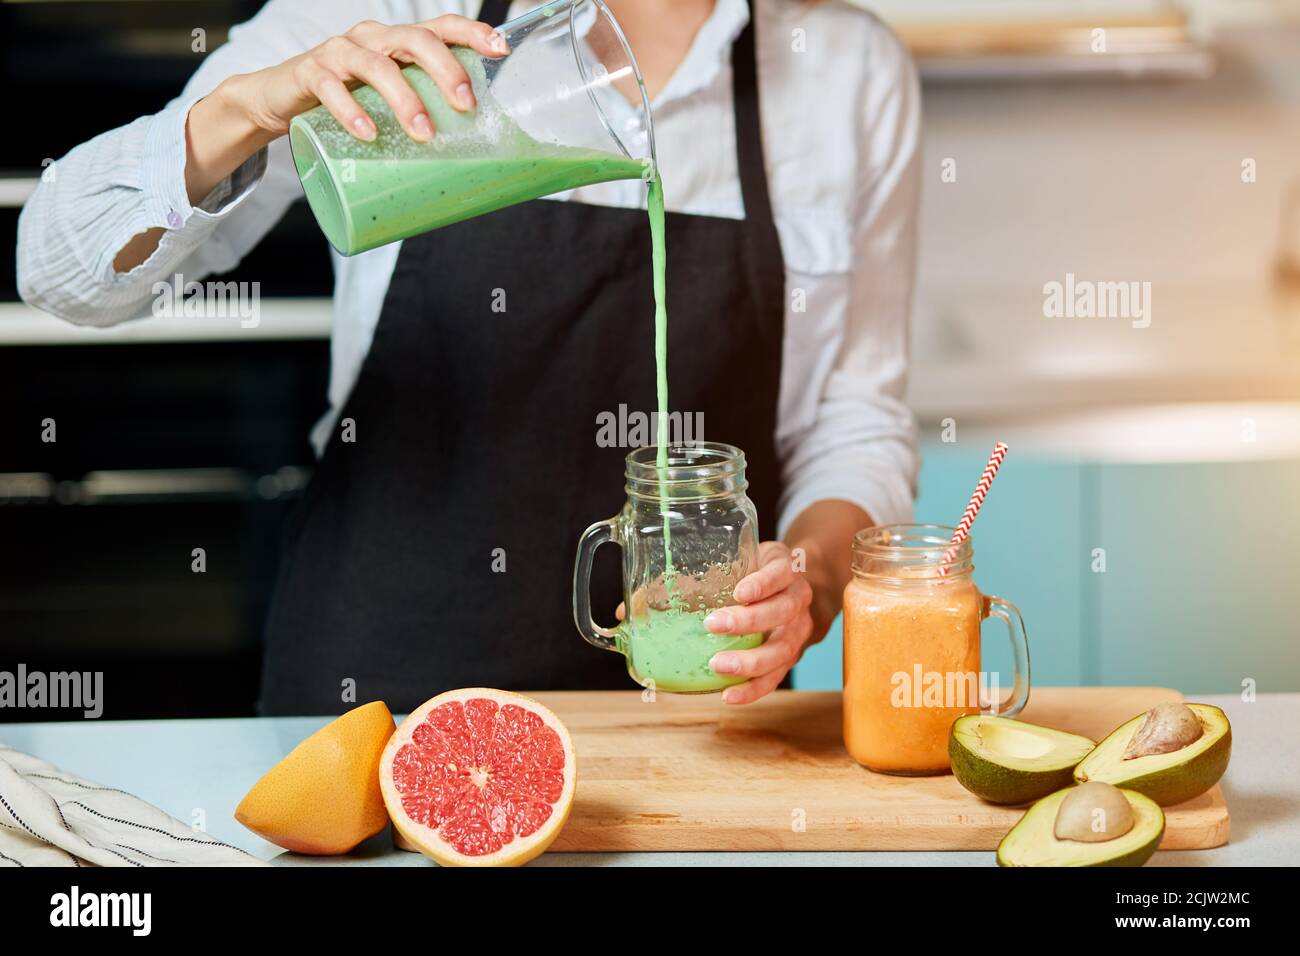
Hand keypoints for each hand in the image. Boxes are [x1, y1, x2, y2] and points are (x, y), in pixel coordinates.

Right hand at [225, 17, 508, 142]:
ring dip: (405, 100)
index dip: (471, 32)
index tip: (500, 48)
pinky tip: (368, 134)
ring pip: (377, 66)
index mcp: (398, 43)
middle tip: (466, 105)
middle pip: (415, 39)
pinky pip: (331, 88)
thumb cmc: (350, 102)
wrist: (282, 99)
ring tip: (423, 133)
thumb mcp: (389, 103)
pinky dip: (351, 112)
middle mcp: (373, 39)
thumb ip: (423, 114)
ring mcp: (341, 52)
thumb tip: (472, 159)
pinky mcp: (311, 73)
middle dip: (446, 69)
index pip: (440, 27)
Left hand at [704, 541, 813, 704]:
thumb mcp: (740, 562)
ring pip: (783, 649)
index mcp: (786, 571)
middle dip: (749, 622)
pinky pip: (776, 676)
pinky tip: (729, 696)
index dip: (763, 584)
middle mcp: (799, 600)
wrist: (792, 594)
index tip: (740, 593)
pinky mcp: (791, 658)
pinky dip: (753, 688)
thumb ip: (705, 574)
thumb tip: (639, 600)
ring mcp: (798, 631)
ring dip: (750, 661)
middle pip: (782, 612)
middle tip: (713, 625)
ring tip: (718, 665)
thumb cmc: (756, 575)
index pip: (780, 573)